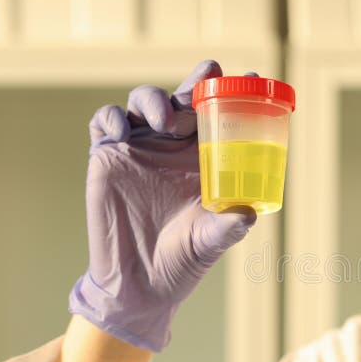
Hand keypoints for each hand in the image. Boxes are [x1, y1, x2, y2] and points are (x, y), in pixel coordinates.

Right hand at [69, 60, 256, 351]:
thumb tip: (248, 215)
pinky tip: (121, 132)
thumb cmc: (184, 260)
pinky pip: (105, 121)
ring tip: (166, 121)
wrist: (141, 284)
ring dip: (155, 100)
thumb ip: (228, 228)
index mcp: (204, 160)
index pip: (220, 116)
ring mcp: (140, 148)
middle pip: (184, 98)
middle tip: (209, 78)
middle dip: (197, 80)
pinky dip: (112, 117)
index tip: (255, 77)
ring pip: (144, 101)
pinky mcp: (107, 156)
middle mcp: (173, 148)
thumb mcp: (211, 242)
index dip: (235, 93)